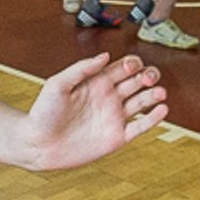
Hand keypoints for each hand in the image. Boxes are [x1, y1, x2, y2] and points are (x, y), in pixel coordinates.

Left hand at [19, 53, 166, 169]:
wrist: (37, 143)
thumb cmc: (43, 113)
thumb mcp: (57, 84)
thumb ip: (81, 69)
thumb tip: (104, 56)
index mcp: (96, 83)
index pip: (122, 68)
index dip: (132, 64)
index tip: (131, 67)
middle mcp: (108, 98)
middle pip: (137, 82)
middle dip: (148, 76)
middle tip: (150, 78)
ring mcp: (114, 117)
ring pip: (142, 102)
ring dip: (154, 95)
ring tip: (159, 93)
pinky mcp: (117, 137)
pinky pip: (140, 127)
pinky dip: (153, 119)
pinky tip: (162, 110)